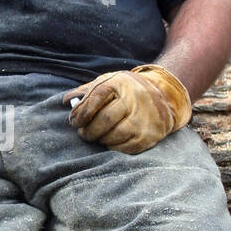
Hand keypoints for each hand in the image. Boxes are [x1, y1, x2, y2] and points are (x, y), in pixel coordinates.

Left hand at [63, 64, 191, 154]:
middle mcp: (134, 99)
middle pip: (104, 120)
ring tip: (97, 136)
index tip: (74, 121)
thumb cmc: (127, 91)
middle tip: (83, 133)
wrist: (163, 97)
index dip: (81, 113)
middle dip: (88, 130)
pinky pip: (124, 147)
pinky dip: (112, 146)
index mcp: (120, 83)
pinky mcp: (148, 136)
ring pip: (113, 136)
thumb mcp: (109, 83)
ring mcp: (143, 119)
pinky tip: (110, 141)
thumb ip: (87, 91)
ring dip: (100, 139)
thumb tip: (66, 101)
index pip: (95, 98)